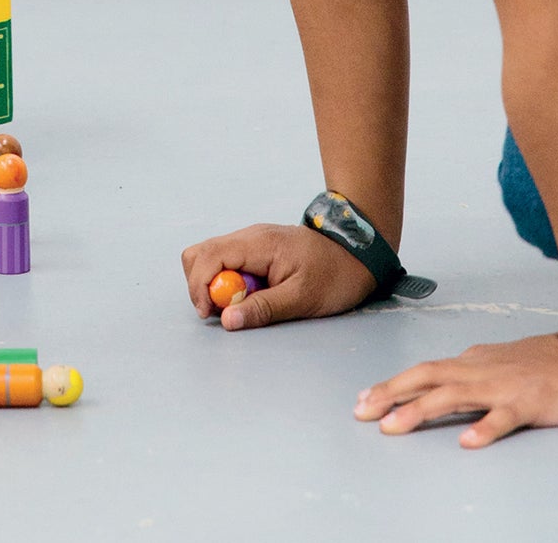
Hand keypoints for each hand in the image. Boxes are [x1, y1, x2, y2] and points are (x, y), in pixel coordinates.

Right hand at [180, 221, 376, 328]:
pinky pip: (226, 262)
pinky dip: (225, 282)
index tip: (209, 313)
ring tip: (239, 305)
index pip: (209, 255)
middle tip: (223, 311)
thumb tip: (227, 321)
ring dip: (213, 284)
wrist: (357, 254)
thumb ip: (263, 308)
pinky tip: (248, 296)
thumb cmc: (334, 276)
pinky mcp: (254, 250)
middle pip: (200, 253)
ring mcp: (250, 241)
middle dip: (202, 285)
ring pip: (209, 257)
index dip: (200, 286)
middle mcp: (248, 236)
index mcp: (258, 243)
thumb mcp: (302, 298)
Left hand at [355, 329, 557, 447]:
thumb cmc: (553, 361)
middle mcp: (482, 370)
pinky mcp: (533, 403)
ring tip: (393, 428)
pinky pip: (505, 417)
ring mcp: (506, 386)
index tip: (363, 398)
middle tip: (361, 412)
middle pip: (426, 378)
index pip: (424, 371)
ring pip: (453, 396)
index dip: (391, 384)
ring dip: (420, 411)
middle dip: (390, 394)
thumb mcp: (503, 361)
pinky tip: (467, 442)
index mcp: (474, 361)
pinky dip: (485, 428)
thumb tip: (444, 379)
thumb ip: (473, 370)